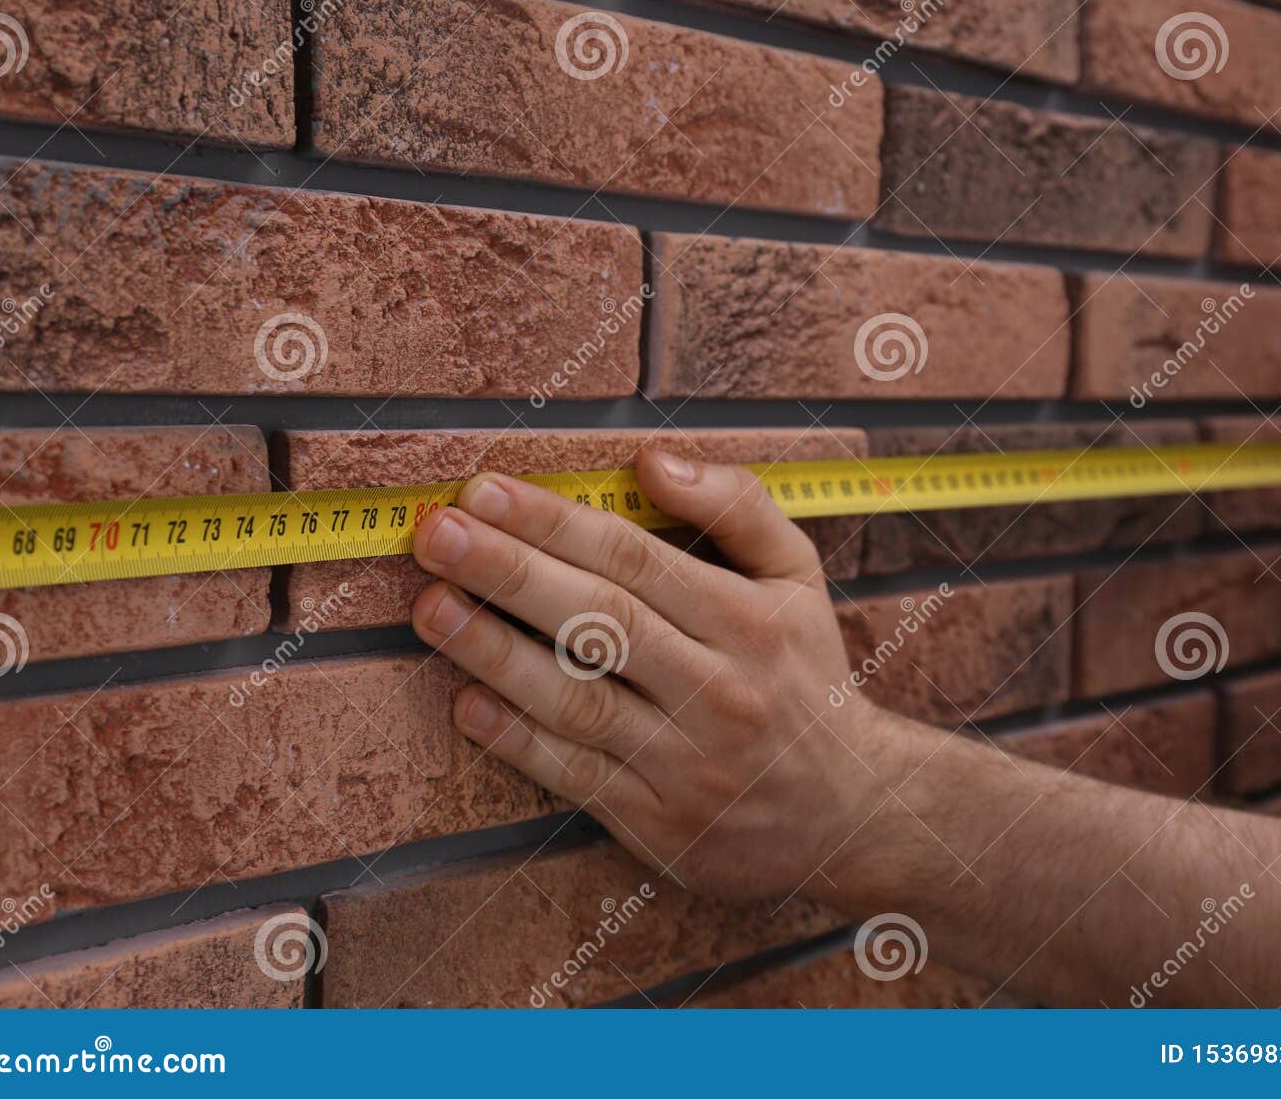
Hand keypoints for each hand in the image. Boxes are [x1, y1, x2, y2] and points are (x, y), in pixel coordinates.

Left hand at [408, 450, 928, 900]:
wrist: (850, 813)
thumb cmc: (805, 676)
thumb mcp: (798, 578)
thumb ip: (737, 506)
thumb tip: (652, 459)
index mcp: (748, 622)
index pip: (635, 559)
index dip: (554, 522)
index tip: (485, 489)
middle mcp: (717, 690)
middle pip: (599, 621)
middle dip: (508, 572)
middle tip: (435, 533)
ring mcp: (684, 762)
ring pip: (576, 701)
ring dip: (494, 651)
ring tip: (430, 606)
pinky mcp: (655, 821)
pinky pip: (574, 776)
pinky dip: (516, 740)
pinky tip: (465, 701)